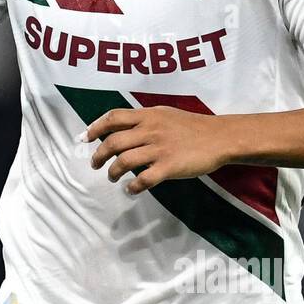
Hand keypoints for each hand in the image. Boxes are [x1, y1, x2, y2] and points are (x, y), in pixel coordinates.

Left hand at [84, 107, 231, 194]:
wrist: (219, 137)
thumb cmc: (192, 126)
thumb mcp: (165, 114)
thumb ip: (143, 119)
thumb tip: (120, 126)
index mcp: (147, 116)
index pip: (113, 118)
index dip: (95, 128)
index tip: (84, 138)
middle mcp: (150, 130)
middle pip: (113, 142)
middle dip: (98, 155)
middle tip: (95, 165)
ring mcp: (159, 149)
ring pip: (124, 161)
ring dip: (113, 172)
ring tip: (112, 177)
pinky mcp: (169, 167)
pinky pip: (143, 179)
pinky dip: (133, 186)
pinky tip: (131, 189)